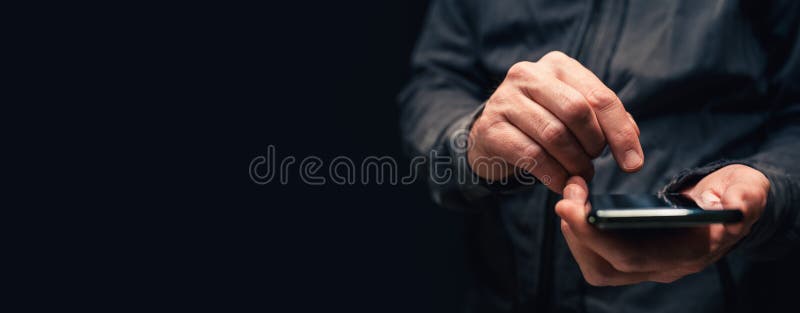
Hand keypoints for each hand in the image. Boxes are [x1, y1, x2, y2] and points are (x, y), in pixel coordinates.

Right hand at [467, 51, 642, 192]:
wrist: (490, 136)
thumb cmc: (540, 124)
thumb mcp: (573, 113)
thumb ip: (604, 120)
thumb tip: (632, 138)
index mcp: (558, 65)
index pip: (599, 96)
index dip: (621, 133)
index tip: (633, 164)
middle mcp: (529, 75)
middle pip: (577, 111)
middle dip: (593, 145)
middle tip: (593, 163)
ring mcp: (505, 99)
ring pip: (554, 135)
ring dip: (574, 163)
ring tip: (578, 175)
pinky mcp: (490, 128)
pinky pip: (532, 156)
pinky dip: (554, 175)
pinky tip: (559, 182)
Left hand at [555, 164, 769, 285]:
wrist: (733, 203)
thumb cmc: (736, 193)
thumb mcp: (748, 188)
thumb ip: (743, 196)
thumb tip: (730, 206)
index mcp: (689, 252)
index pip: (633, 256)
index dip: (598, 236)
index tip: (573, 209)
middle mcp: (664, 266)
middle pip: (606, 268)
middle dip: (577, 233)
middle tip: (566, 196)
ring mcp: (648, 264)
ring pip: (597, 266)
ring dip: (575, 234)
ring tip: (571, 197)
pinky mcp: (635, 255)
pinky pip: (598, 256)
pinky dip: (581, 233)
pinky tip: (578, 204)